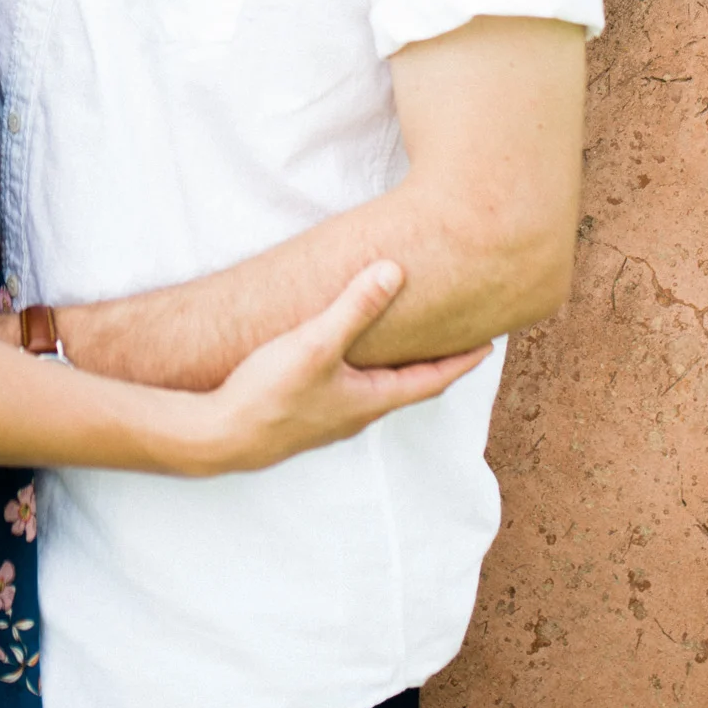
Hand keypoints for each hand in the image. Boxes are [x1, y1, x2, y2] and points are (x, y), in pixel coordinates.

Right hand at [197, 261, 490, 475]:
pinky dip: (363, 369)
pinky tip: (344, 355)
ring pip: (376, 389)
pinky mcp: (304, 414)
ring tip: (406, 340)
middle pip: (408, 386)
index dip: (462, 360)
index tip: (489, 345)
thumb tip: (394, 270)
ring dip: (397, 366)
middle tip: (455, 337)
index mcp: (371, 400)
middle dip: (434, 362)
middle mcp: (357, 414)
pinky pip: (347, 389)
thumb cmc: (269, 396)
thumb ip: (354, 307)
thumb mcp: (315, 344)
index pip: (432, 380)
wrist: (218, 438)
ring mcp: (329, 417)